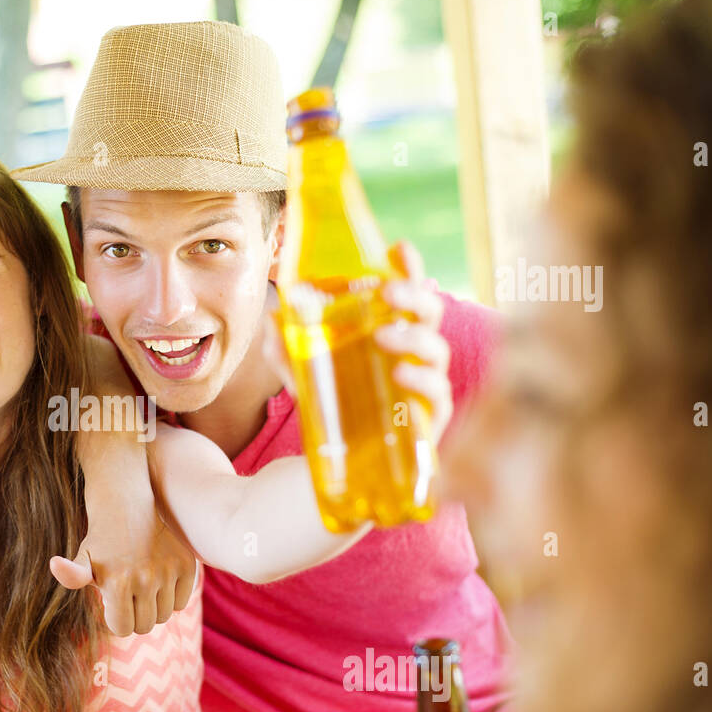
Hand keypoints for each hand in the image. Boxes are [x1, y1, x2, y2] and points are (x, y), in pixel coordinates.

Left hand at [49, 508, 197, 637]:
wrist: (127, 506)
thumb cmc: (101, 542)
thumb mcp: (83, 559)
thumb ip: (71, 575)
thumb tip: (55, 564)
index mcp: (117, 584)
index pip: (123, 629)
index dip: (117, 618)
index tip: (114, 600)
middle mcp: (145, 579)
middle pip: (145, 626)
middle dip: (135, 615)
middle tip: (129, 592)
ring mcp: (168, 571)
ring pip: (164, 616)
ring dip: (154, 607)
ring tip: (143, 584)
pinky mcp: (186, 565)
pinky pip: (182, 602)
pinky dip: (172, 597)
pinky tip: (160, 579)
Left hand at [263, 240, 452, 445]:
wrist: (345, 464)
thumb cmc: (336, 408)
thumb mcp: (304, 375)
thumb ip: (286, 347)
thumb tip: (273, 316)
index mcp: (391, 333)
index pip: (406, 293)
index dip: (409, 268)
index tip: (399, 247)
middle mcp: (414, 354)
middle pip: (429, 313)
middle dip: (414, 296)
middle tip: (388, 291)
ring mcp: (425, 384)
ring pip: (436, 351)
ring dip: (413, 338)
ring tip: (382, 335)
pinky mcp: (430, 419)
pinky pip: (438, 395)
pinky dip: (422, 381)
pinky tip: (400, 375)